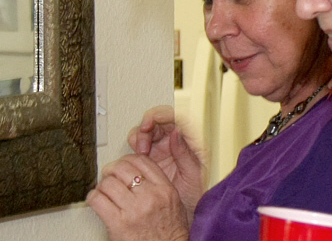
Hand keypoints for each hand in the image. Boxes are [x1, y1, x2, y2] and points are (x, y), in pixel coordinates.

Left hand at [87, 154, 188, 240]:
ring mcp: (134, 210)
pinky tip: (97, 200)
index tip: (122, 164)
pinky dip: (93, 197)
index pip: (142, 161)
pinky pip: (98, 200)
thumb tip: (138, 168)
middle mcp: (150, 197)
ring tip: (103, 190)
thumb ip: (159, 182)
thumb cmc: (170, 230)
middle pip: (122, 168)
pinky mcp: (118, 224)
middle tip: (108, 175)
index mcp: (164, 188)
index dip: (127, 159)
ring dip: (102, 185)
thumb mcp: (174, 200)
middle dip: (111, 170)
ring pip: (108, 183)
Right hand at [128, 106, 205, 220]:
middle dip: (147, 127)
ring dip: (140, 137)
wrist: (186, 216)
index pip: (176, 116)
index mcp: (191, 141)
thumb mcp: (194, 175)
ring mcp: (162, 150)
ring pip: (147, 132)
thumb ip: (186, 153)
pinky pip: (140, 147)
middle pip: (158, 122)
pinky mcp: (151, 160)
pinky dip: (135, 149)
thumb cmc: (197, 196)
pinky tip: (136, 157)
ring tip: (140, 151)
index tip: (149, 123)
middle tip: (142, 142)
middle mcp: (176, 142)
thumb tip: (177, 131)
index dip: (161, 115)